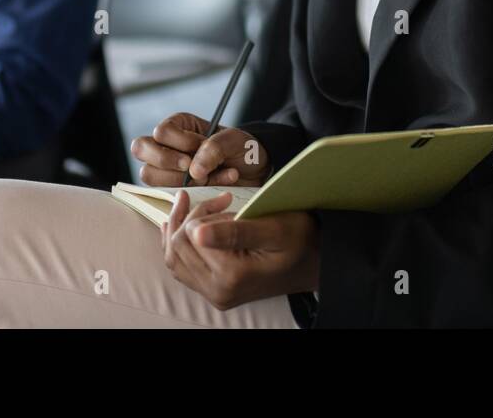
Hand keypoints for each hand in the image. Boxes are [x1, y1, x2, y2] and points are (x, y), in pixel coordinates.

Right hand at [131, 113, 268, 186]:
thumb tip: (193, 171)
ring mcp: (167, 169)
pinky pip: (166, 193)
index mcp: (179, 125)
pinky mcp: (173, 189)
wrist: (255, 171)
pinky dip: (192, 193)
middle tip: (190, 166)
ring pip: (149, 174)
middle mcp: (167, 145)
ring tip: (209, 177)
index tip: (198, 147)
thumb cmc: (242, 149)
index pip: (160, 132)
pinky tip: (215, 185)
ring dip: (180, 179)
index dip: (178, 143)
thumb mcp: (234, 141)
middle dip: (166, 161)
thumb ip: (214, 149)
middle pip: (141, 149)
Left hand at [160, 189, 319, 310]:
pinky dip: (180, 247)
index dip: (201, 210)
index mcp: (231, 276)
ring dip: (180, 230)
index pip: (189, 236)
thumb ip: (234, 232)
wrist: (316, 262)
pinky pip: (183, 270)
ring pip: (175, 260)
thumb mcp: (273, 229)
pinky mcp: (216, 292)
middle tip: (216, 201)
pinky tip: (184, 228)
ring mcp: (216, 295)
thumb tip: (196, 233)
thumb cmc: (300, 240)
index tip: (225, 197)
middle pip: (178, 248)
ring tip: (193, 207)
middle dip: (189, 218)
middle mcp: (219, 292)